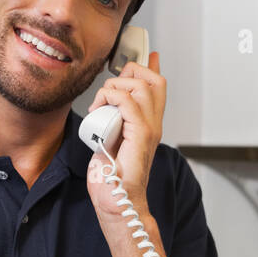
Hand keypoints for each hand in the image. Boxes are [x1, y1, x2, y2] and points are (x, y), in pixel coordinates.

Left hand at [85, 51, 165, 222]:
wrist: (118, 200)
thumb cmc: (113, 178)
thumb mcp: (110, 141)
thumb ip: (113, 123)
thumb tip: (105, 109)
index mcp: (149, 124)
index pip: (158, 87)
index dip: (152, 67)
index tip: (149, 55)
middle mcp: (154, 124)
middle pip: (153, 79)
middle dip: (129, 73)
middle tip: (108, 89)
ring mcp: (150, 128)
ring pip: (141, 85)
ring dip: (114, 87)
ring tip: (100, 105)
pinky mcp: (141, 135)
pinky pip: (128, 101)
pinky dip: (109, 97)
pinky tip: (99, 110)